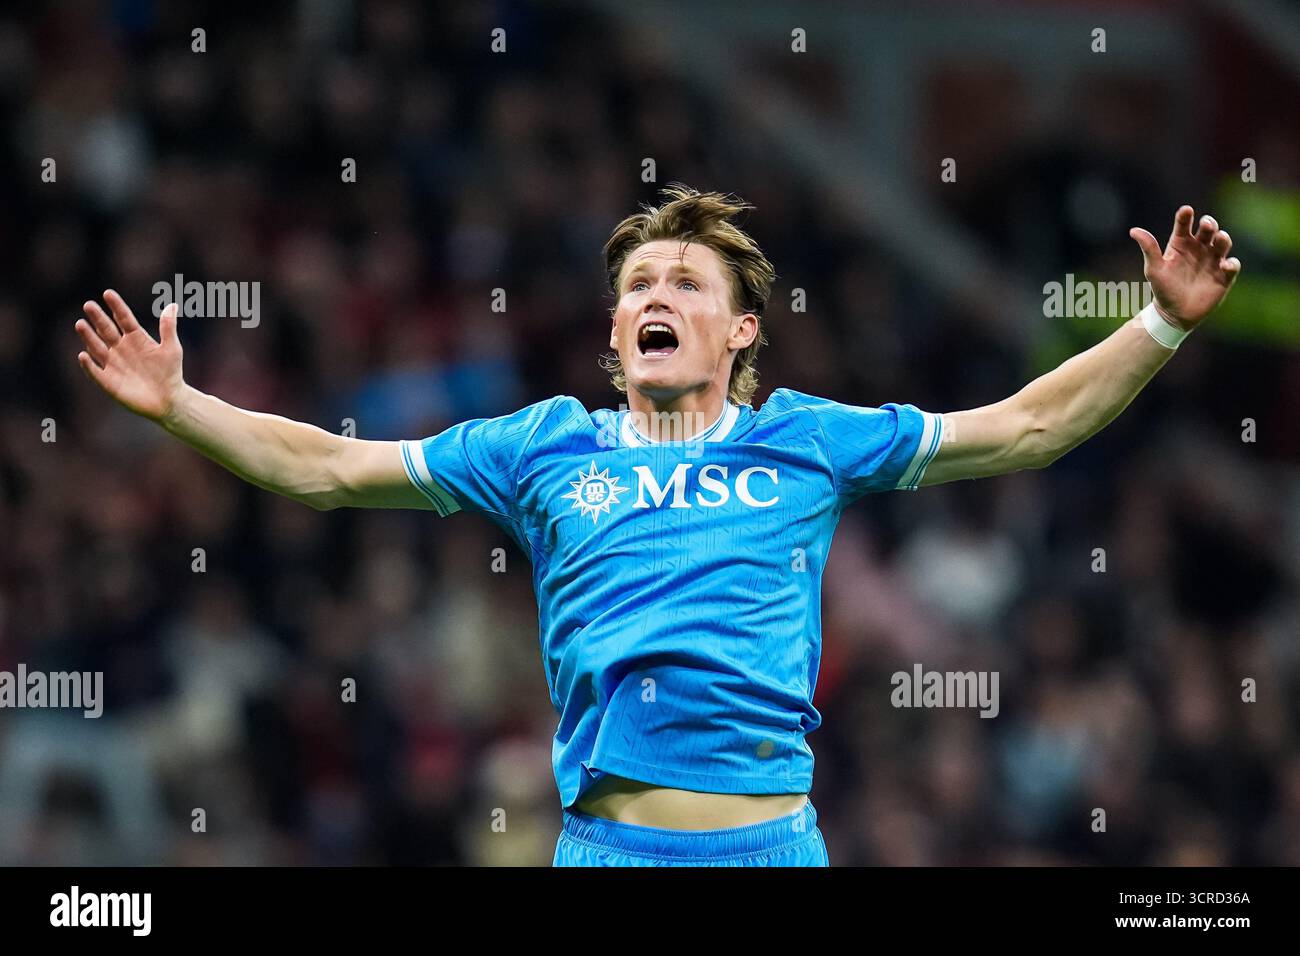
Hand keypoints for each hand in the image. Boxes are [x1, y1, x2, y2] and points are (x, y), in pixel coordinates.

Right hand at [76, 291, 184, 422]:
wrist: (169, 400)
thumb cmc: (171, 372)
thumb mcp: (172, 348)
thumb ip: (168, 327)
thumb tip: (173, 304)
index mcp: (136, 338)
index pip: (123, 318)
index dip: (116, 306)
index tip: (108, 293)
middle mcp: (121, 348)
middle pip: (106, 329)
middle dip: (98, 318)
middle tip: (89, 305)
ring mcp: (113, 364)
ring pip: (97, 347)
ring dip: (88, 337)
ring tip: (80, 324)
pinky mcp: (108, 381)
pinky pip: (95, 371)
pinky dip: (89, 364)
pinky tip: (83, 355)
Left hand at [1130, 206, 1241, 330]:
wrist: (1174, 314)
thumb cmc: (1162, 289)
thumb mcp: (1154, 269)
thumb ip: (1148, 249)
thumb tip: (1133, 230)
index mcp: (1181, 243)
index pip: (1184, 224)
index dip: (1185, 216)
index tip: (1186, 210)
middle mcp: (1199, 248)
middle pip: (1208, 230)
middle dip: (1209, 224)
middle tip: (1206, 224)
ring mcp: (1213, 260)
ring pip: (1222, 243)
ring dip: (1223, 238)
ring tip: (1220, 238)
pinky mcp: (1224, 275)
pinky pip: (1232, 266)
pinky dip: (1231, 263)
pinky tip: (1225, 265)